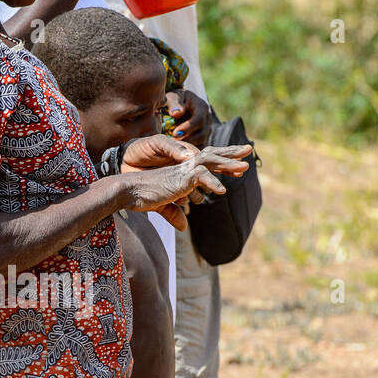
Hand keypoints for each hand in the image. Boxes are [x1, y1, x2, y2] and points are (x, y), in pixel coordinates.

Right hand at [121, 140, 251, 230]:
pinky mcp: (179, 178)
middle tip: (249, 150)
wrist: (128, 192)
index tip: (239, 164)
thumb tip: (184, 227)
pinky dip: (212, 183)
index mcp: (184, 171)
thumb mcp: (162, 207)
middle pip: (213, 156)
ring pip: (210, 161)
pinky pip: (200, 177)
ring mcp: (183, 171)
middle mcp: (185, 167)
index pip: (208, 163)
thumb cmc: (142, 197)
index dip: (224, 162)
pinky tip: (221, 192)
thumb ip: (174, 215)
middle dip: (231, 154)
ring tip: (244, 168)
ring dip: (228, 164)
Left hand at [165, 89, 213, 149]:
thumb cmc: (174, 100)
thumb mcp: (172, 97)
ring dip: (188, 147)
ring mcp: (206, 130)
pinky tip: (178, 153)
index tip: (175, 134)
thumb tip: (176, 113)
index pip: (199, 119)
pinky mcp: (203, 140)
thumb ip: (174, 103)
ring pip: (201, 143)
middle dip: (188, 140)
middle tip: (173, 144)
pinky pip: (199, 148)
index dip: (188, 128)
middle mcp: (207, 119)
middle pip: (202, 134)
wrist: (178, 105)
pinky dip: (189, 152)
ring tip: (174, 148)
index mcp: (201, 107)